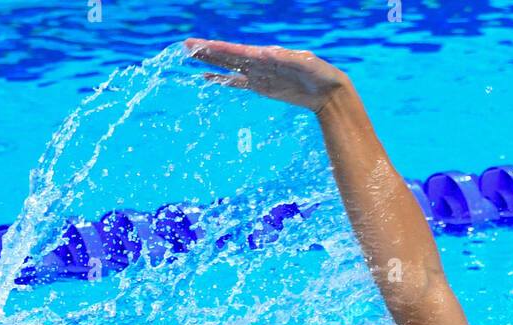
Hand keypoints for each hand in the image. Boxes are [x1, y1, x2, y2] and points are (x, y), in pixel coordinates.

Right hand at [185, 39, 349, 112]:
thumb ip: (289, 58)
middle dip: (207, 52)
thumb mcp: (308, 64)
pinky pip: (237, 82)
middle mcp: (259, 62)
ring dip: (211, 62)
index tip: (198, 46)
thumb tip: (268, 52)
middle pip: (228, 56)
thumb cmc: (320, 74)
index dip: (216, 49)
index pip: (236, 51)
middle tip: (185, 47)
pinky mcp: (261, 87)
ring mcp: (258, 74)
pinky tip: (209, 78)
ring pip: (229, 67)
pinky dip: (222, 80)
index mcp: (267, 56)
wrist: (327, 91)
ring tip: (191, 57)